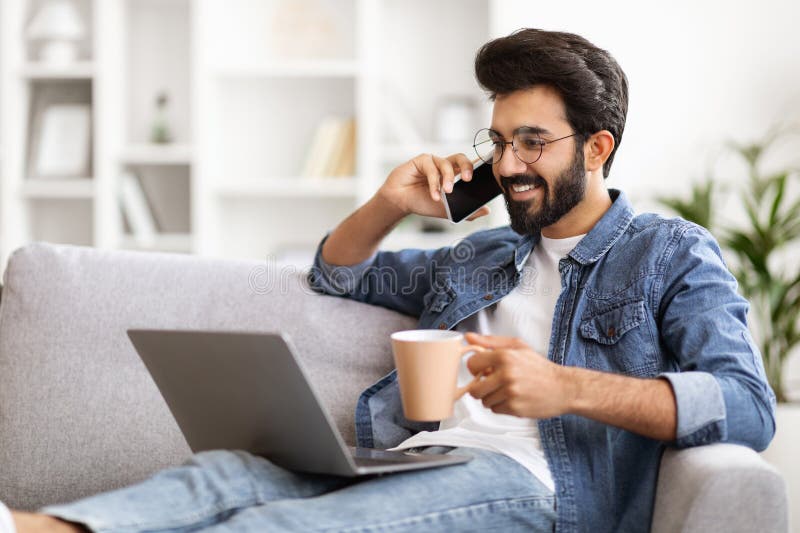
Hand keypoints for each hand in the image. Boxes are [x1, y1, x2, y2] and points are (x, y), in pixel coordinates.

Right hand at [375, 153, 490, 220]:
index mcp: (453, 175)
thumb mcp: (446, 210)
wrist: (400, 203)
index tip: (487, 172)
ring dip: (448, 179)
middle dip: (467, 166)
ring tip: (447, 192)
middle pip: (461, 158)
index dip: (478, 166)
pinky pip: (431, 168)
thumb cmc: (422, 203)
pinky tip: (433, 195)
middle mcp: (444, 166)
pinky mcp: (421, 160)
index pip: (469, 167)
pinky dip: (434, 183)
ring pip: (446, 164)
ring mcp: (433, 162)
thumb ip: (465, 211)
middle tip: (468, 179)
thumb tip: (487, 211)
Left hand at [463, 332, 574, 418]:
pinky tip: (514, 399)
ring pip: (485, 401)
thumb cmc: (539, 367)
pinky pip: (495, 410)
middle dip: (482, 388)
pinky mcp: (514, 408)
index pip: (471, 364)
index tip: (484, 370)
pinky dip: (502, 406)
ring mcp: (510, 392)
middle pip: (475, 389)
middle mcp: (506, 374)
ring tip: (507, 391)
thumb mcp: (517, 346)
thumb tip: (468, 337)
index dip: (476, 369)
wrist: (563, 388)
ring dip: (492, 398)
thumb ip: (490, 341)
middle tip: (494, 384)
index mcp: (504, 356)